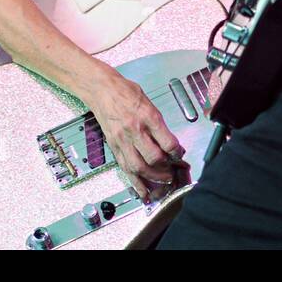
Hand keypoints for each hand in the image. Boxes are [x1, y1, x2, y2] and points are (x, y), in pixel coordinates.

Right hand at [85, 68, 188, 201]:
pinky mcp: (114, 146)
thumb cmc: (125, 92)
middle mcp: (135, 129)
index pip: (167, 142)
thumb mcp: (149, 102)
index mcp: (147, 116)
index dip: (177, 152)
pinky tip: (143, 191)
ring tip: (162, 182)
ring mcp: (123, 140)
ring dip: (153, 178)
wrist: (102, 90)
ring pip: (138, 167)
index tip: (180, 155)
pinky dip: (135, 182)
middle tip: (173, 171)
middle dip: (166, 169)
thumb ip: (159, 124)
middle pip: (153, 158)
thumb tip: (170, 142)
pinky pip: (125, 168)